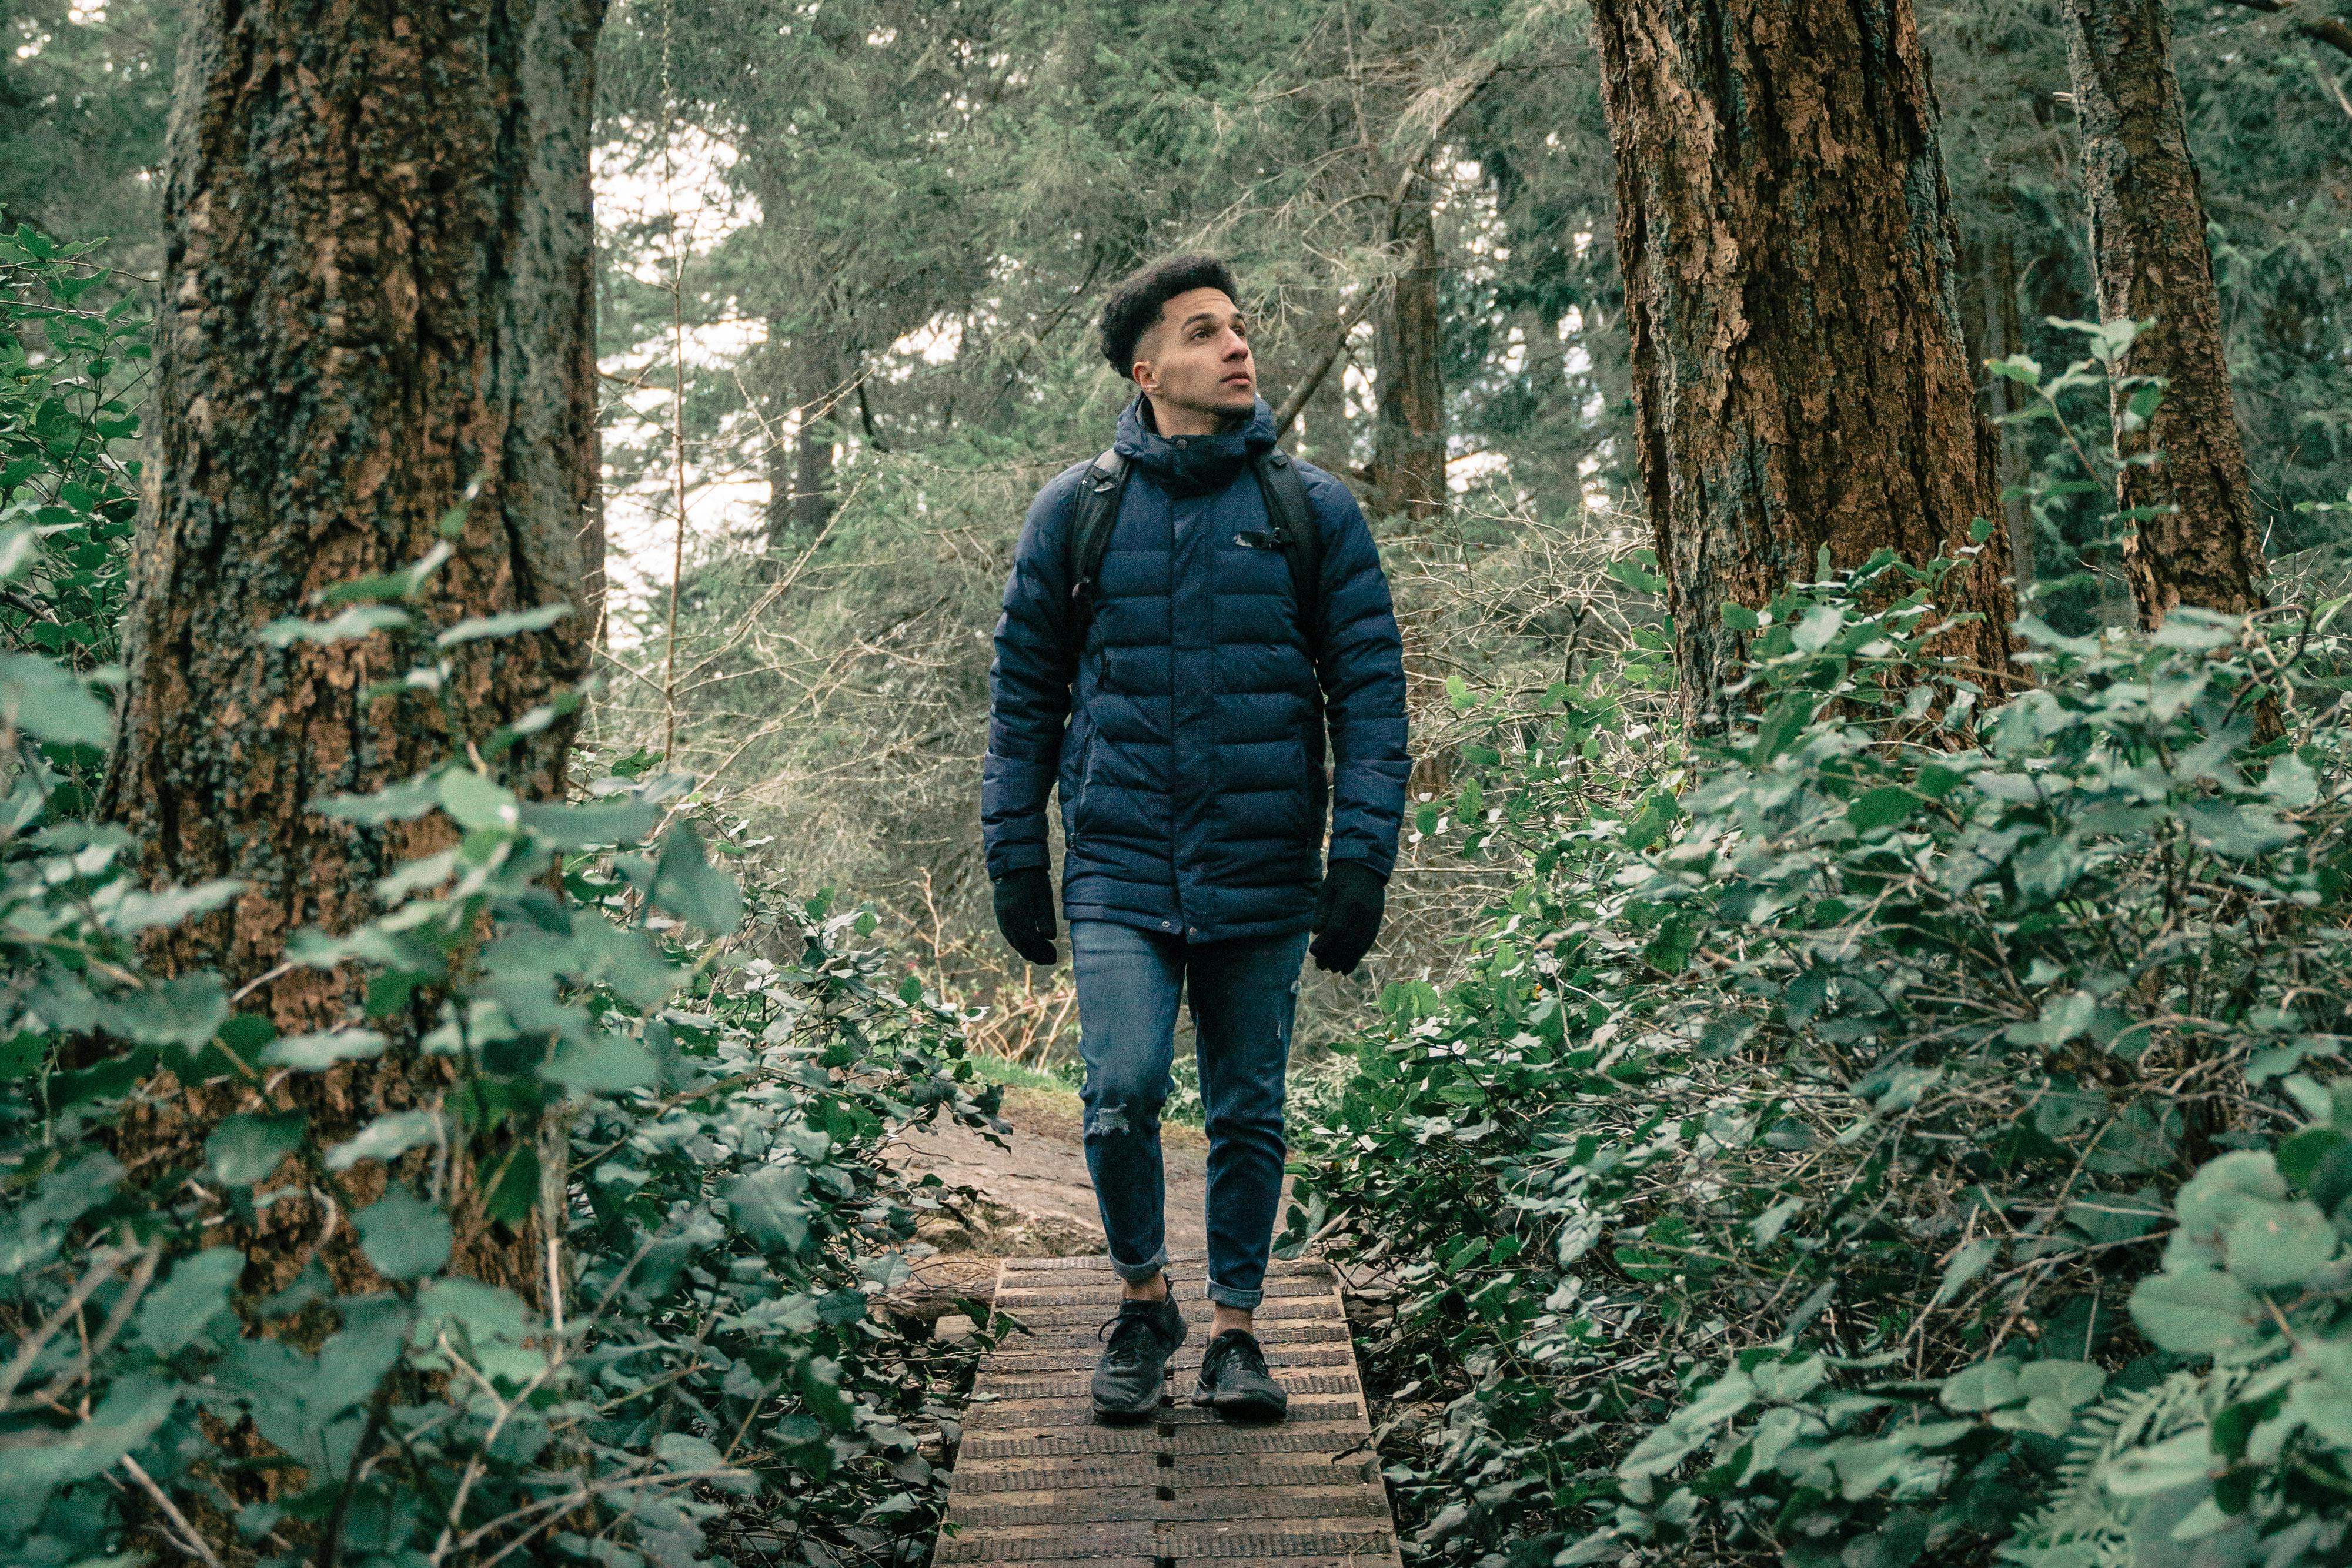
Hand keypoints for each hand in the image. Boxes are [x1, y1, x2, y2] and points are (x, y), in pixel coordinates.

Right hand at [992, 866, 1059, 965]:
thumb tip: (1050, 937)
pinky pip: (1009, 935)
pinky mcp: (1000, 915)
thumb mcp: (1044, 895)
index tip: (1054, 957)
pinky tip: (1028, 945)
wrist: (1013, 863)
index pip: (1031, 940)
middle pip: (1021, 944)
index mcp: (1018, 913)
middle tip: (1050, 960)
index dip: (1043, 951)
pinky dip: (1019, 943)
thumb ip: (1046, 917)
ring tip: (1041, 957)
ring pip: (1014, 941)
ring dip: (1027, 951)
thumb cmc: (1032, 878)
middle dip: (1036, 955)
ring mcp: (1001, 917)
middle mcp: (1006, 918)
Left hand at [1309, 860, 1385, 974]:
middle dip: (1332, 956)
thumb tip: (1316, 932)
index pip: (1336, 928)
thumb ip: (1322, 910)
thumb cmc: (1341, 878)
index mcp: (1349, 902)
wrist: (1366, 868)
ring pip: (1358, 946)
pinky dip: (1356, 958)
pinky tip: (1346, 969)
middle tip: (1320, 965)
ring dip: (1344, 960)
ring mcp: (1372, 919)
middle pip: (1347, 941)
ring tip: (1331, 969)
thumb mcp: (1327, 889)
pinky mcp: (1375, 924)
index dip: (1324, 943)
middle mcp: (1363, 913)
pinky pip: (1366, 944)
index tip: (1313, 952)